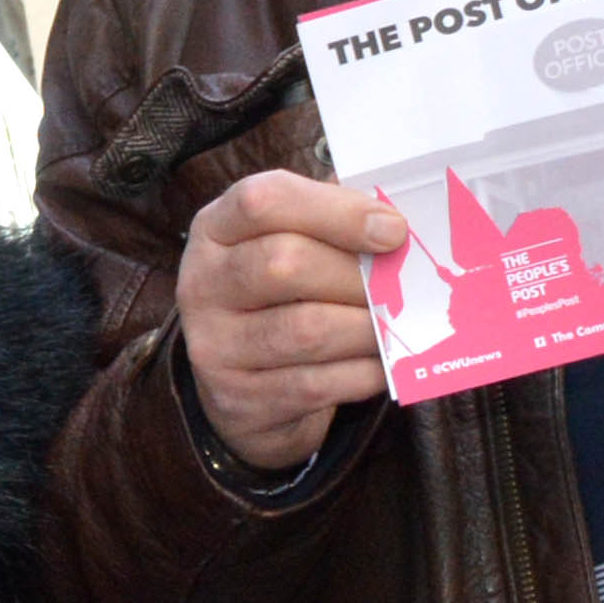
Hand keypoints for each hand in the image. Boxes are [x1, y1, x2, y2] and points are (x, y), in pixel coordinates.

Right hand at [175, 170, 409, 475]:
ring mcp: (215, 347)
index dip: (337, 210)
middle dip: (358, 275)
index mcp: (215, 229)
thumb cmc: (282, 295)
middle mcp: (202, 284)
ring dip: (368, 327)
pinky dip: (365, 371)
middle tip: (401, 285)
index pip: (264, 202)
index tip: (393, 229)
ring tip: (397, 322)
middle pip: (284, 264)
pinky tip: (384, 361)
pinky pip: (318, 384)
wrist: (243, 385)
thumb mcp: (291, 241)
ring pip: (307, 330)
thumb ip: (334, 219)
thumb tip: (399, 216)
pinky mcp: (239, 400)